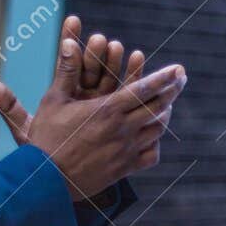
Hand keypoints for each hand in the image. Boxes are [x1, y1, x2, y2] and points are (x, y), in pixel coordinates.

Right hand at [0, 23, 186, 200]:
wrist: (44, 183)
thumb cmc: (46, 139)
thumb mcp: (53, 102)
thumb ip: (65, 71)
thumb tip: (68, 42)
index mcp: (108, 110)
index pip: (144, 89)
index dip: (164, 78)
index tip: (179, 68)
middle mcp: (122, 129)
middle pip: (159, 107)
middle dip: (173, 90)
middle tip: (180, 79)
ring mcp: (126, 150)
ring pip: (158, 129)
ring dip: (165, 114)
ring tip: (167, 104)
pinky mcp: (125, 168)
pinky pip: (151, 154)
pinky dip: (156, 143)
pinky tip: (153, 136)